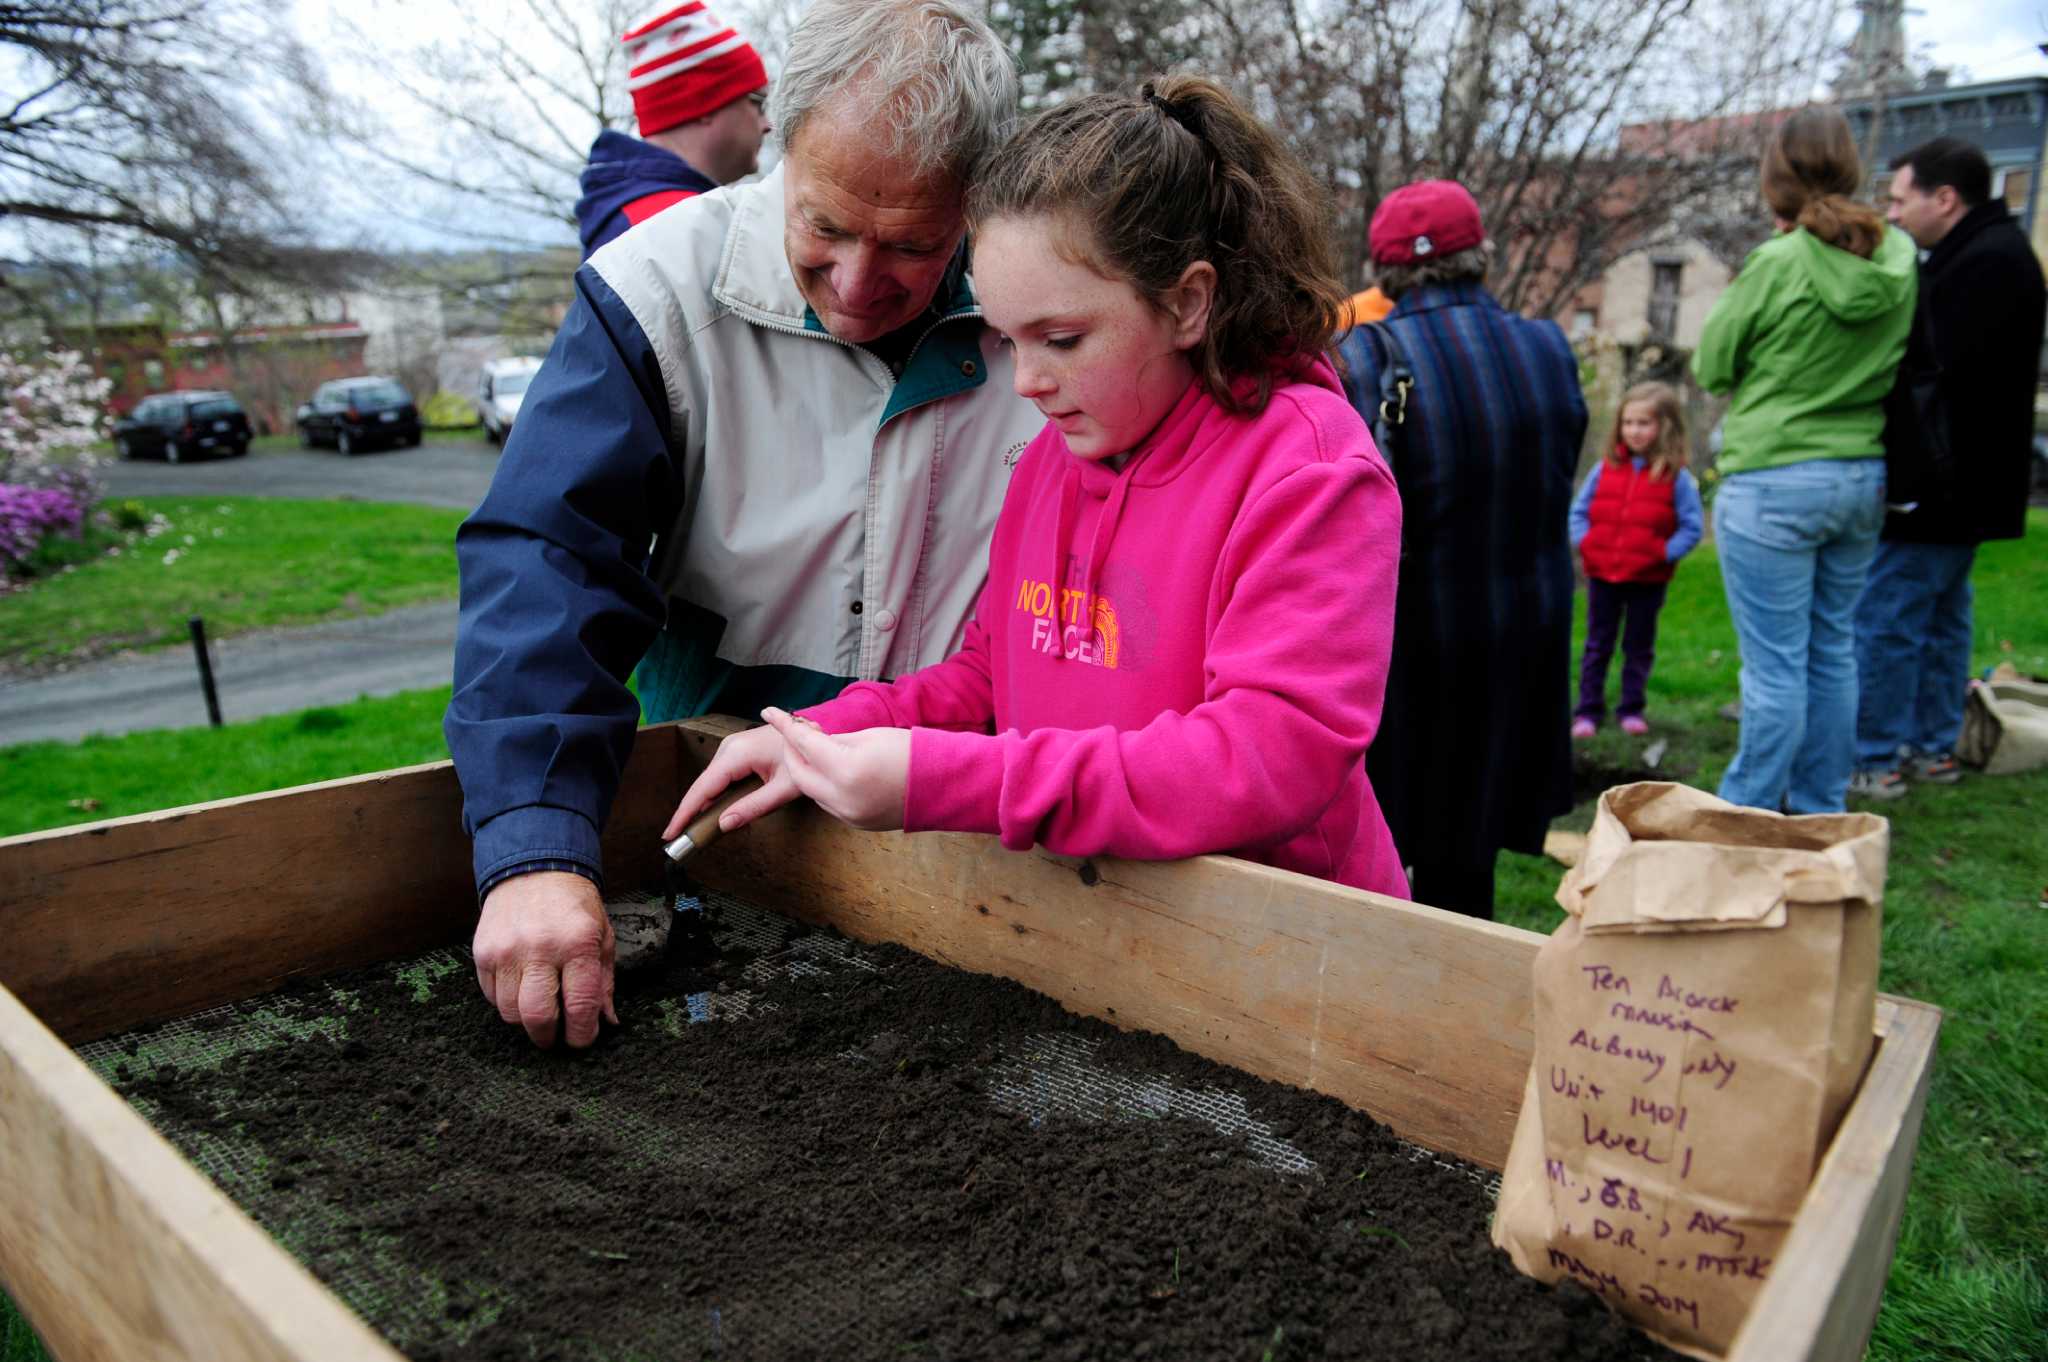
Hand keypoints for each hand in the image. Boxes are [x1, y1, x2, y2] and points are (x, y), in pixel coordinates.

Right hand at [473, 871, 618, 1048]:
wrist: (534, 868)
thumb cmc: (573, 905)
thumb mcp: (602, 935)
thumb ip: (603, 981)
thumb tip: (606, 1021)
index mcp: (577, 944)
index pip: (579, 1006)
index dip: (582, 1033)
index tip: (582, 1039)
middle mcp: (539, 948)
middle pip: (538, 1017)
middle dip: (549, 1037)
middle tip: (556, 1037)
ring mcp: (506, 951)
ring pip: (510, 1012)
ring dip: (526, 1020)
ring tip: (539, 1008)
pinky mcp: (483, 952)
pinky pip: (491, 996)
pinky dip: (506, 1001)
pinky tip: (520, 988)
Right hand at [666, 722, 803, 838]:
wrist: (814, 735)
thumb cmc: (806, 757)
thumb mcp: (783, 788)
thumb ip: (754, 807)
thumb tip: (725, 824)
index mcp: (737, 754)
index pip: (702, 789)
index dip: (684, 814)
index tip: (670, 833)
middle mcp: (729, 748)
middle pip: (703, 786)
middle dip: (691, 813)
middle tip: (682, 839)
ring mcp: (732, 748)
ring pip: (710, 782)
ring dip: (704, 805)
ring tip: (696, 830)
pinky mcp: (737, 752)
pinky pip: (720, 777)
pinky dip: (716, 796)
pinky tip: (716, 812)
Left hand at [761, 706, 909, 830]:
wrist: (944, 784)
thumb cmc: (911, 752)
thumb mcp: (868, 737)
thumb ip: (833, 742)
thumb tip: (811, 742)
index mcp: (846, 770)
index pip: (804, 743)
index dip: (785, 725)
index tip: (769, 711)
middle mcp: (843, 797)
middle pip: (799, 773)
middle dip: (792, 751)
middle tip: (796, 733)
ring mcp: (849, 815)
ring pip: (811, 790)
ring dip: (808, 769)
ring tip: (817, 750)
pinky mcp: (856, 823)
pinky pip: (828, 802)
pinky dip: (824, 785)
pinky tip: (834, 771)